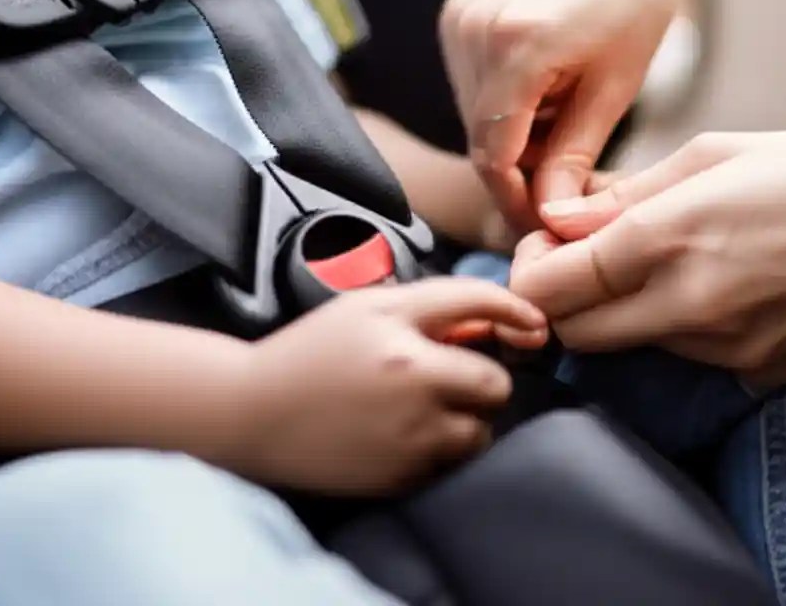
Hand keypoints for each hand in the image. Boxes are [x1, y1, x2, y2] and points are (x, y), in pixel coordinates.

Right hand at [236, 278, 546, 494]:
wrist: (251, 413)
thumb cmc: (310, 350)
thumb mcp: (368, 307)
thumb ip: (436, 306)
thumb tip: (495, 321)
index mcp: (407, 347)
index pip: (485, 313)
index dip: (517, 314)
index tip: (533, 324)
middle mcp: (416, 396)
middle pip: (496, 387)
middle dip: (483, 378)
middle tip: (452, 372)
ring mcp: (410, 444)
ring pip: (479, 432)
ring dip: (467, 418)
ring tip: (425, 405)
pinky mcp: (400, 479)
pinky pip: (449, 464)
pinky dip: (439, 448)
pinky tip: (402, 431)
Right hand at [440, 0, 708, 232]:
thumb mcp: (616, 84)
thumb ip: (574, 152)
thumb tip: (551, 214)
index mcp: (519, 48)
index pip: (494, 156)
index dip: (516, 200)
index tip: (542, 227)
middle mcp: (476, 31)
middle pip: (480, 137)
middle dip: (517, 170)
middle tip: (564, 183)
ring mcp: (459, 19)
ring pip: (472, 114)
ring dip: (509, 136)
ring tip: (561, 124)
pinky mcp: (456, 12)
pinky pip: (469, 82)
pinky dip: (501, 103)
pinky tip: (542, 93)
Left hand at [511, 130, 785, 385]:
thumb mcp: (727, 152)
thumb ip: (630, 191)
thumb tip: (563, 216)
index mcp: (671, 238)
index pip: (546, 286)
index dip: (528, 267)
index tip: (546, 243)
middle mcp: (687, 306)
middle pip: (571, 333)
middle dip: (557, 301)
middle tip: (582, 260)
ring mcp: (721, 350)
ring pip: (625, 346)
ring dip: (618, 311)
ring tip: (662, 260)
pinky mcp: (753, 375)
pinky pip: (682, 357)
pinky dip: (673, 328)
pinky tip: (716, 286)